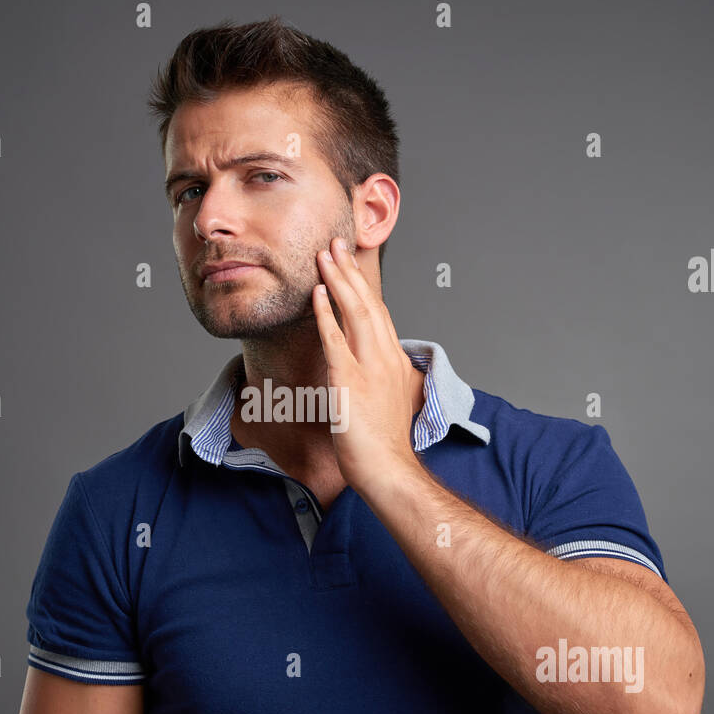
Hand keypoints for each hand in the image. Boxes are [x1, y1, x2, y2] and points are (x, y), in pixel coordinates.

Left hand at [310, 236, 421, 496]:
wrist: (388, 469)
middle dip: (351, 271)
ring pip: (356, 312)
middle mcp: (387, 357)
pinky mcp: (350, 380)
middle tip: (336, 244)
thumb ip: (379, 379)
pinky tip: (318, 292)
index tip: (350, 264)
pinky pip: (336, 339)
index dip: (363, 286)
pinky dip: (327, 313)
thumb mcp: (387, 402)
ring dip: (340, 280)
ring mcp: (371, 367)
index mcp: (395, 361)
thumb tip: (366, 370)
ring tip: (325, 255)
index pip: (379, 313)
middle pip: (369, 303)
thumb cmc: (384, 444)